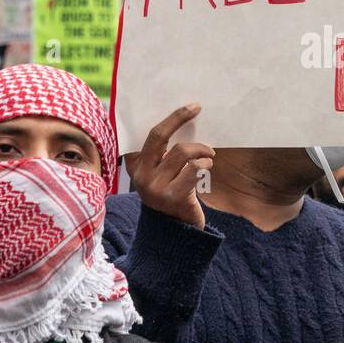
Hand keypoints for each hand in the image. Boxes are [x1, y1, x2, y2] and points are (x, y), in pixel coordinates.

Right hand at [124, 103, 214, 229]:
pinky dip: (204, 163)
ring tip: (208, 154)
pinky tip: (207, 166)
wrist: (174, 235)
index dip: (168, 118)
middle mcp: (141, 175)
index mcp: (135, 166)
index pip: (147, 134)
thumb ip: (163, 155)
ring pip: (181, 152)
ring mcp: (155, 186)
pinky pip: (193, 169)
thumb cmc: (171, 197)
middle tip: (196, 108)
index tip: (188, 107)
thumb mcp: (160, 176)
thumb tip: (183, 122)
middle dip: (178, 117)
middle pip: (158, 135)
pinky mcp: (173, 196)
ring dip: (200, 149)